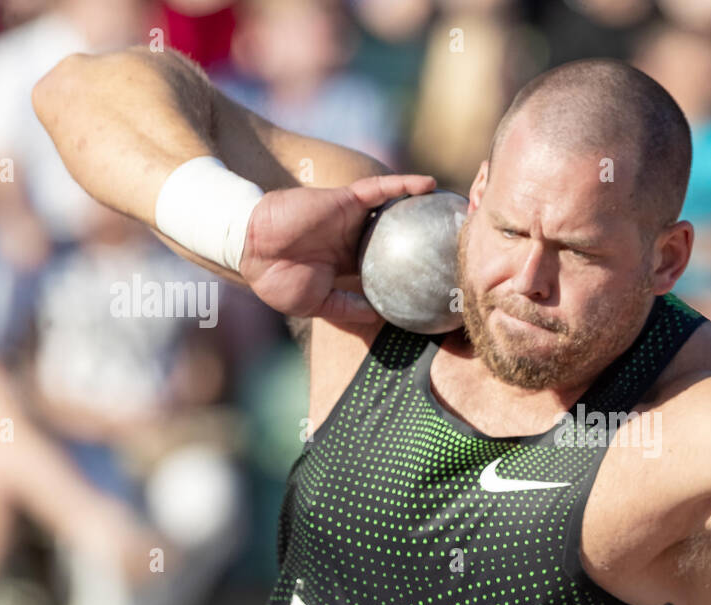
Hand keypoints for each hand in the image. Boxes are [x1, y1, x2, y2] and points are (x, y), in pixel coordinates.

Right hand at [238, 173, 437, 321]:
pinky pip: (381, 189)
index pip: (388, 265)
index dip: (411, 270)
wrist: (252, 249)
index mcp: (349, 264)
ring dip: (423, 207)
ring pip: (396, 209)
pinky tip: (430, 185)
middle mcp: (355, 240)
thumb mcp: (318, 304)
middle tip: (458, 243)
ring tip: (455, 209)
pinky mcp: (348, 200)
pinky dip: (405, 184)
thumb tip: (382, 315)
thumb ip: (350, 308)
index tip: (439, 279)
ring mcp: (353, 219)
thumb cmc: (279, 281)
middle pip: (399, 236)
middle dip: (426, 238)